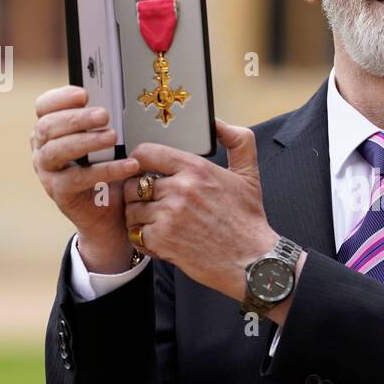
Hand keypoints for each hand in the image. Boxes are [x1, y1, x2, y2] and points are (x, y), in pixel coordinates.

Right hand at [31, 86, 140, 271]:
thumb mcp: (106, 145)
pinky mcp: (60, 193)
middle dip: (76, 118)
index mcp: (50, 131)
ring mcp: (47, 173)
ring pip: (56, 151)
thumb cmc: (108, 173)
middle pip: (48, 127)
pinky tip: (128, 165)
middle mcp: (43, 150)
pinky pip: (78, 178)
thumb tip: (114, 101)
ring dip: (85, 141)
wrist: (111, 214)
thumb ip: (102, 125)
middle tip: (104, 115)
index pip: (44, 107)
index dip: (60, 98)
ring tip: (112, 136)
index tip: (83, 94)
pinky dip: (105, 170)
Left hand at [123, 118, 277, 300]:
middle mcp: (180, 189)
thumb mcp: (249, 175)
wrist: (251, 260)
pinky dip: (143, 238)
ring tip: (158, 223)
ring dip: (140, 217)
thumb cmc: (247, 220)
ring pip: (132, 209)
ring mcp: (168, 215)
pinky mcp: (162, 240)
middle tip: (153, 203)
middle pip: (134, 184)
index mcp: (196, 169)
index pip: (146, 153)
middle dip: (140, 194)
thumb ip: (238, 141)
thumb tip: (217, 123)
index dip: (139, 161)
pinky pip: (135, 233)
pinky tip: (161, 238)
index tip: (143, 170)